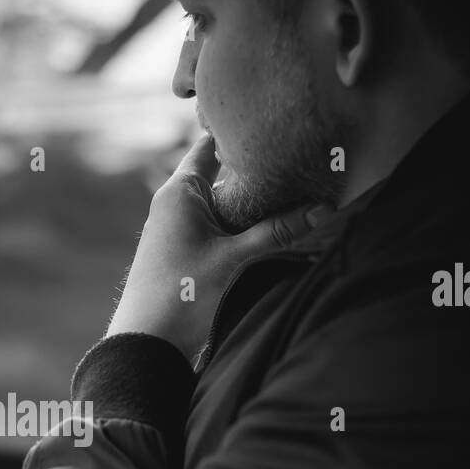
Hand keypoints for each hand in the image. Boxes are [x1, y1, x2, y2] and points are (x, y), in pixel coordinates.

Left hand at [108, 134, 331, 359]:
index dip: (238, 133)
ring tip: (296, 194)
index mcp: (181, 192)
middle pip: (223, 176)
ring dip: (252, 205)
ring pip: (223, 206)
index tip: (270, 123)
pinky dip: (241, 228)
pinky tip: (271, 231)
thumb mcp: (237, 261)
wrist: (146, 345)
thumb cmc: (182, 298)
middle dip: (257, 173)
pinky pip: (218, 229)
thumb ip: (278, 232)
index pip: (210, 144)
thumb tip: (323, 208)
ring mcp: (178, 229)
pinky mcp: (183, 253)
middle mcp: (175, 204)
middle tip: (299, 162)